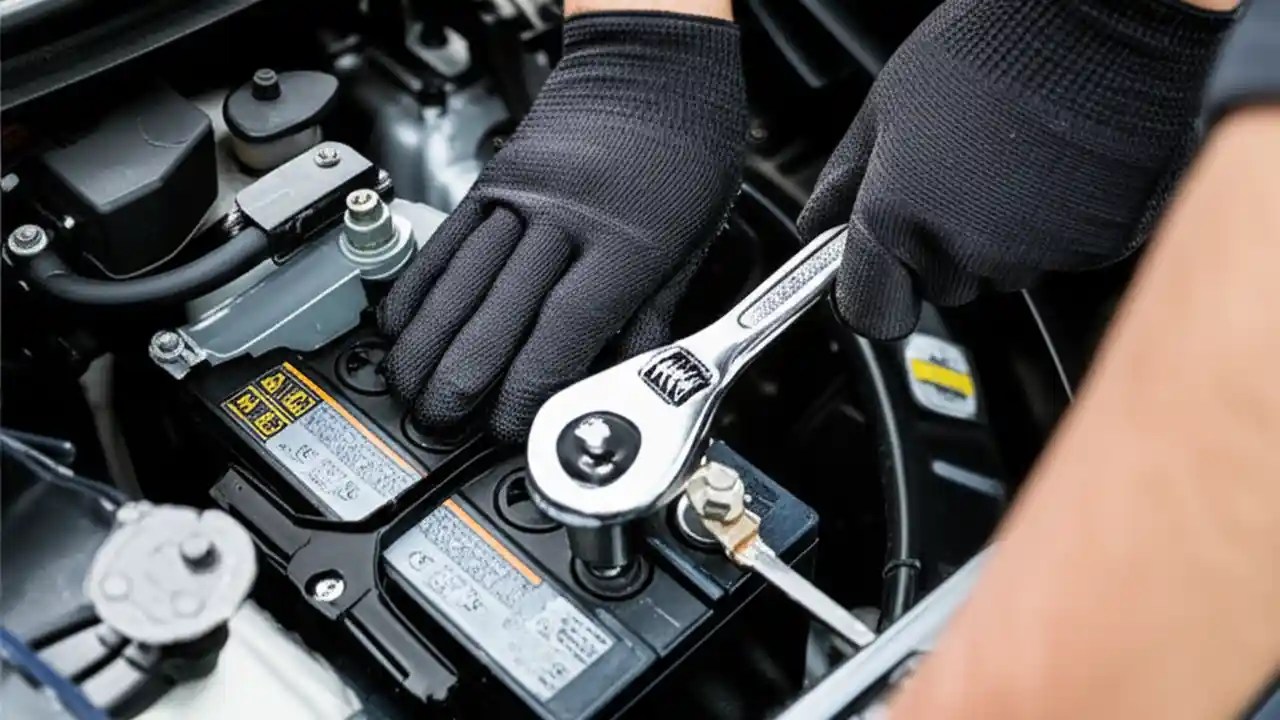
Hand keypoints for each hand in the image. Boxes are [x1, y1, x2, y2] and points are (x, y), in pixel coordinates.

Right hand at [379, 12, 745, 440]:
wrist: (654, 63)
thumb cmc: (687, 149)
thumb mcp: (695, 241)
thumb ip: (653, 316)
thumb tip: (623, 381)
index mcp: (629, 244)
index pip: (564, 331)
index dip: (528, 391)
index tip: (510, 428)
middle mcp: (567, 219)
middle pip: (499, 314)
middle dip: (461, 383)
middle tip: (440, 425)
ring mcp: (522, 197)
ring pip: (459, 282)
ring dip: (425, 346)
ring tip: (406, 390)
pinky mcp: (493, 182)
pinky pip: (444, 242)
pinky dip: (416, 289)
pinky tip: (398, 327)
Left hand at [799, 0, 1231, 339]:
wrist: (1104, 26)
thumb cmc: (992, 47)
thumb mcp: (888, 102)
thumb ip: (847, 177)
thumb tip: (818, 224)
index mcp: (898, 218)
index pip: (871, 312)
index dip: (872, 292)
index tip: (876, 274)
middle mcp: (963, 250)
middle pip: (939, 285)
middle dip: (940, 246)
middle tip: (957, 177)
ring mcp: (1031, 256)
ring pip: (996, 274)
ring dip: (997, 237)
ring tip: (1009, 163)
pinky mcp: (1090, 252)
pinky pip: (1053, 259)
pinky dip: (1050, 228)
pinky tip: (1049, 170)